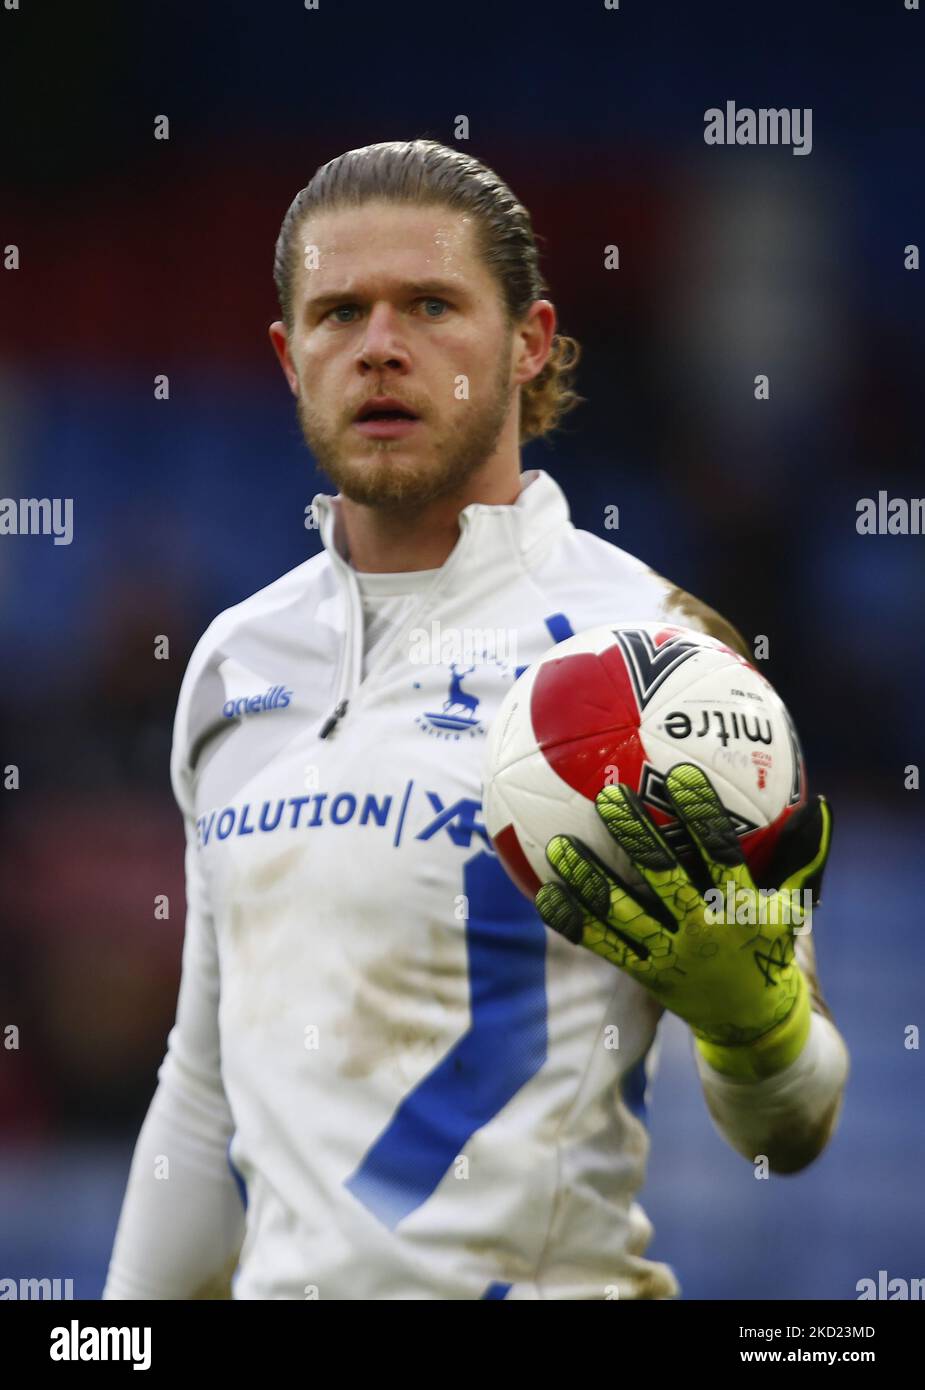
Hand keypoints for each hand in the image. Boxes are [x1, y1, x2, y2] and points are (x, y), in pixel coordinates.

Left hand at [535, 763, 831, 1078]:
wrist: (753, 1026)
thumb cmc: (769, 949)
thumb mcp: (791, 907)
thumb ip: (801, 859)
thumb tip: (817, 805)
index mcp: (741, 909)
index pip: (722, 857)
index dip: (702, 817)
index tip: (680, 776)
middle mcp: (703, 932)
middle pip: (665, 879)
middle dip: (636, 838)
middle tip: (610, 798)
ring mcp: (670, 956)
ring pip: (622, 913)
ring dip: (589, 878)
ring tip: (561, 844)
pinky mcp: (644, 974)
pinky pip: (602, 944)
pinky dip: (573, 919)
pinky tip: (544, 893)